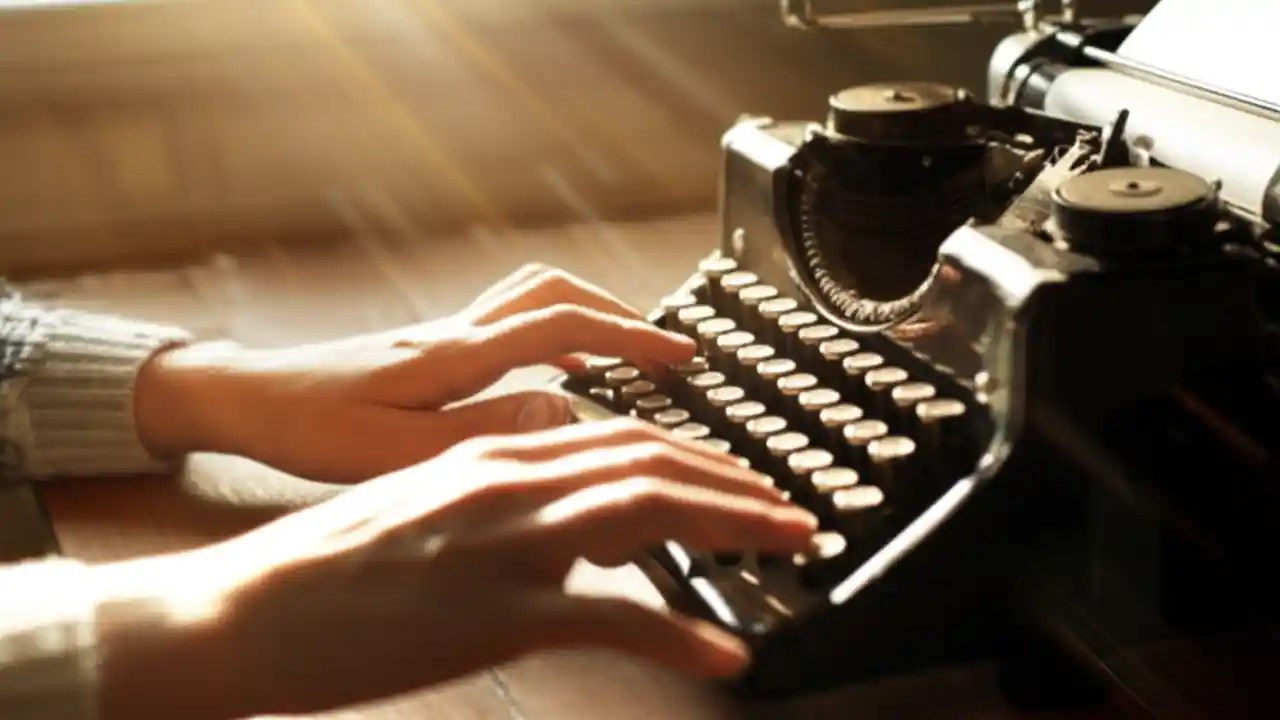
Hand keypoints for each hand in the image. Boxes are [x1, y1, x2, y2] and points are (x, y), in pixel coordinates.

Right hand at [93, 419, 817, 718]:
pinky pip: (610, 619)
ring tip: (788, 547)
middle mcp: (507, 483)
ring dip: (731, 527)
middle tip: (792, 512)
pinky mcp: (494, 613)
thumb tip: (567, 533)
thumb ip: (501, 506)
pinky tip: (723, 656)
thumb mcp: (426, 509)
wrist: (245, 609)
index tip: (743, 483)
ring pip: (645, 513)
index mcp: (492, 458)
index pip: (620, 440)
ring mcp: (504, 544)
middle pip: (650, 464)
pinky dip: (678, 635)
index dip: (696, 459)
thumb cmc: (330, 568)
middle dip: (735, 485)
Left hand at [134, 264, 695, 481]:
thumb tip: (564, 405)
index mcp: (457, 357)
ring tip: (628, 350)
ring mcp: (445, 336)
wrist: (250, 400)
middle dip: (620, 313)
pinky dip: (554, 333)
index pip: (564, 324)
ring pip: (534, 296)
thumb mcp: (398, 451)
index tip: (680, 355)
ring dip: (590, 313)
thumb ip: (485, 431)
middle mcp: (457, 334)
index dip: (630, 336)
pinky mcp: (433, 349)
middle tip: (666, 346)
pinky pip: (510, 321)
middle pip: (556, 290)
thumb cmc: (311, 429)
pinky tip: (564, 369)